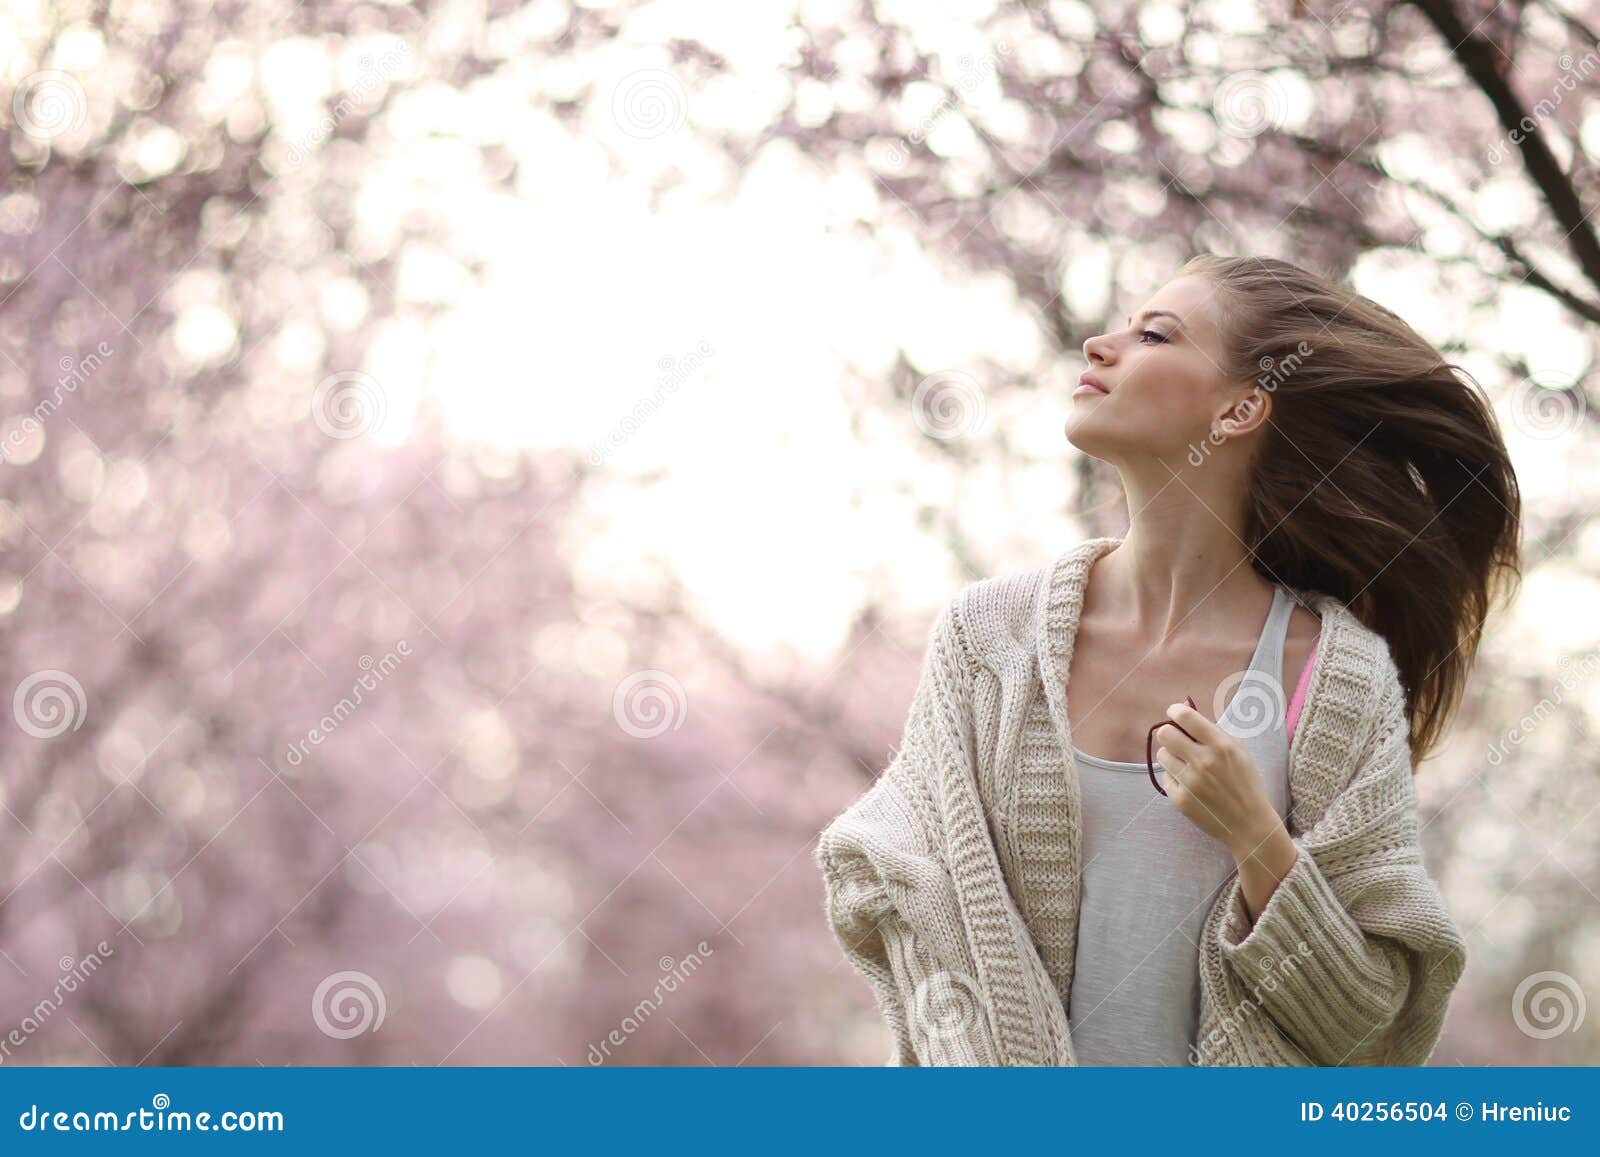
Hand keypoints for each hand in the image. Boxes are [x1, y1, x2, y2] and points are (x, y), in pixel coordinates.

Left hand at [1152, 700, 1278, 857]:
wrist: (1250, 824)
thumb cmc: (1244, 783)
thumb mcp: (1238, 751)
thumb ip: (1212, 729)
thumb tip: (1183, 707)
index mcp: (1221, 746)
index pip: (1185, 717)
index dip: (1175, 711)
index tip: (1174, 713)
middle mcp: (1204, 762)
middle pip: (1165, 733)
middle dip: (1169, 733)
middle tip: (1177, 741)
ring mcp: (1191, 782)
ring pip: (1162, 754)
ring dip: (1171, 756)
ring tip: (1187, 765)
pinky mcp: (1181, 800)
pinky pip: (1166, 777)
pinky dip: (1175, 778)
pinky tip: (1190, 785)